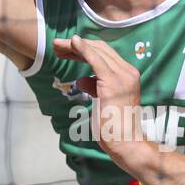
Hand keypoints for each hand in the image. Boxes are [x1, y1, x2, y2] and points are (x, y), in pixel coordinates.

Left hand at [52, 35, 154, 169]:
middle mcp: (128, 72)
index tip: (67, 49)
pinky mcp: (112, 82)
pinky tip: (72, 43)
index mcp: (127, 75)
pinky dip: (83, 49)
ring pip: (96, 51)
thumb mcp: (102, 102)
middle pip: (100, 49)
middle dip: (76, 45)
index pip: (105, 54)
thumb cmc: (114, 127)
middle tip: (57, 45)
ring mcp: (122, 76)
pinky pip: (95, 59)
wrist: (125, 141)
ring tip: (57, 46)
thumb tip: (83, 80)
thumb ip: (95, 88)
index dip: (85, 48)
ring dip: (74, 46)